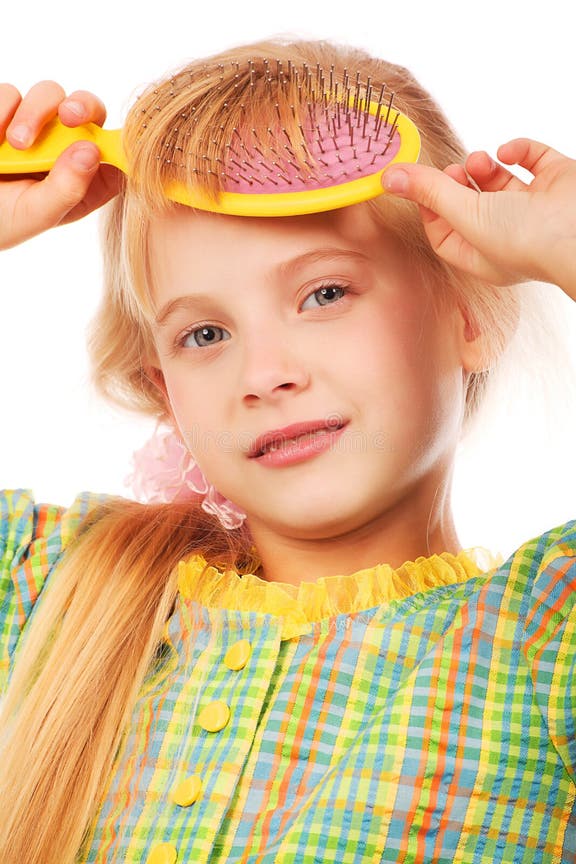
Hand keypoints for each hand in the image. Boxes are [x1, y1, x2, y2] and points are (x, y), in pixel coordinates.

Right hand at [0, 80, 120, 249]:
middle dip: (82, 106)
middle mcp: (68, 148)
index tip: (104, 138)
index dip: (120, 140)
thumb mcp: (37, 214)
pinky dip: (2, 110)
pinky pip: (10, 93)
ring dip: (34, 114)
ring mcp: (39, 127)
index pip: (116, 152)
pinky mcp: (8, 110)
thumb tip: (90, 151)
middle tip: (68, 116)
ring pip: (50, 94)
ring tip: (15, 145)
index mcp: (88, 178)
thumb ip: (66, 188)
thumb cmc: (3, 220)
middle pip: (90, 109)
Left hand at [382, 139, 575, 300]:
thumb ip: (429, 193)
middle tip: (453, 171)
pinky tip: (511, 152)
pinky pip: (532, 160)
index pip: (444, 235)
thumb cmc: (530, 241)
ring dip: (483, 166)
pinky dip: (518, 150)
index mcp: (483, 257)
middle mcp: (508, 236)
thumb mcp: (467, 216)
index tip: (420, 188)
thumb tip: (389, 177)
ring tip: (482, 162)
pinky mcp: (557, 182)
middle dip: (456, 184)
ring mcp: (534, 209)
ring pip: (498, 181)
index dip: (429, 211)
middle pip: (468, 205)